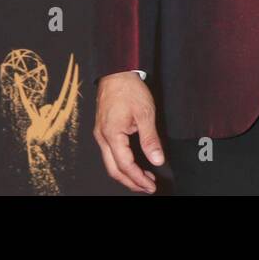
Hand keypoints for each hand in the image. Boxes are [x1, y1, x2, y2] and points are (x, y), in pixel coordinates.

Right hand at [93, 72, 164, 192]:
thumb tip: (157, 160)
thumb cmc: (129, 89)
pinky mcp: (103, 130)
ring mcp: (100, 134)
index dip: (139, 179)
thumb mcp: (146, 114)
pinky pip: (110, 153)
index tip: (151, 186)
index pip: (125, 165)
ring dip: (126, 173)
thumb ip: (150, 140)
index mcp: (111, 135)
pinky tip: (134, 162)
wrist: (117, 72)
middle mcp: (102, 137)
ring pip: (110, 163)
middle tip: (147, 187)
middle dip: (131, 182)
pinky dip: (121, 163)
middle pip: (114, 170)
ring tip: (144, 178)